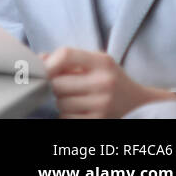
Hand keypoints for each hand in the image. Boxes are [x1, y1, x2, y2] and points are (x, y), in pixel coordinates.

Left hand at [43, 46, 175, 117]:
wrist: (137, 103)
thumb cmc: (109, 78)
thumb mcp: (94, 61)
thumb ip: (67, 58)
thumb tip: (38, 60)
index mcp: (102, 62)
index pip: (65, 55)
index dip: (48, 62)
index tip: (43, 68)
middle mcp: (104, 83)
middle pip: (57, 82)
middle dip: (53, 83)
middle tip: (60, 84)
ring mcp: (102, 104)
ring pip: (59, 102)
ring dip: (59, 100)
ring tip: (72, 96)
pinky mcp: (99, 120)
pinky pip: (66, 117)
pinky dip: (65, 114)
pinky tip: (76, 108)